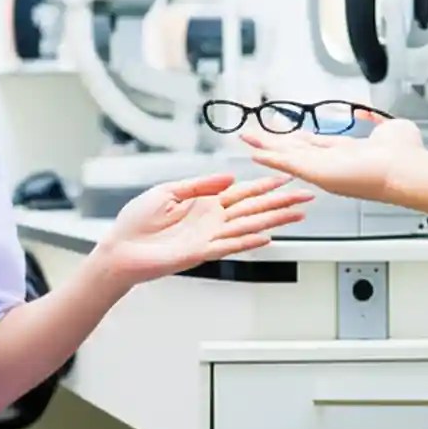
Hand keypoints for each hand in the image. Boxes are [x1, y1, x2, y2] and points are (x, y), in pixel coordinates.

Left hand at [93, 174, 312, 286]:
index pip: (242, 192)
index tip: (286, 176)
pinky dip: (249, 242)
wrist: (120, 249)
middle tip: (307, 197)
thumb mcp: (168, 191)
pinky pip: (230, 246)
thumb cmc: (137, 223)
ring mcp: (208, 237)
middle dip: (281, 202)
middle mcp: (211, 221)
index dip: (264, 184)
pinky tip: (267, 237)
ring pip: (249, 226)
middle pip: (253, 209)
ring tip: (298, 214)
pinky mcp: (200, 252)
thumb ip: (201, 184)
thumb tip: (229, 177)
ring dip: (274, 220)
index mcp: (204, 204)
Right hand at [242, 118, 425, 201]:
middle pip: (296, 150)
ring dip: (266, 147)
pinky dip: (270, 158)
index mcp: (347, 152)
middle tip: (256, 137)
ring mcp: (323, 168)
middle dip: (274, 142)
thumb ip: (376, 121)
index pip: (315, 144)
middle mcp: (332, 162)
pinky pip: (288, 164)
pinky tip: (256, 154)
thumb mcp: (390, 129)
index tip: (284, 133)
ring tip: (248, 140)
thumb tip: (370, 114)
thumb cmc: (406, 156)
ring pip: (288, 155)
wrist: (407, 169)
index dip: (297, 138)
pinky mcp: (317, 172)